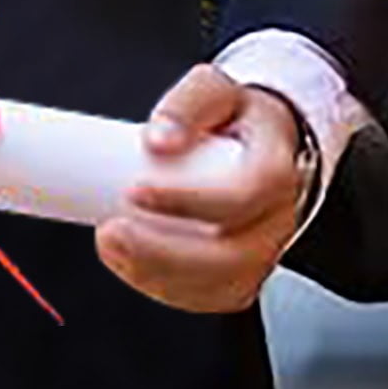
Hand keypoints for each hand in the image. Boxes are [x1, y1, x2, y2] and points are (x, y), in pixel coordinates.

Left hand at [93, 62, 305, 313]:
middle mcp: (279, 218)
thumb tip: (158, 141)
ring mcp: (264, 252)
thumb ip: (186, 104)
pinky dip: (166, 290)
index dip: (190, 201)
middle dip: (164, 254)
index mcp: (276, 168)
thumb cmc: (234, 115)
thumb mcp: (212, 90)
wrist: (257, 141)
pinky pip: (211, 298)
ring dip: (158, 276)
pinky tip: (128, 265)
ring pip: (221, 287)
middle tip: (110, 231)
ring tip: (108, 244)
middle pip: (234, 256)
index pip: (245, 195)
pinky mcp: (243, 274)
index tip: (134, 190)